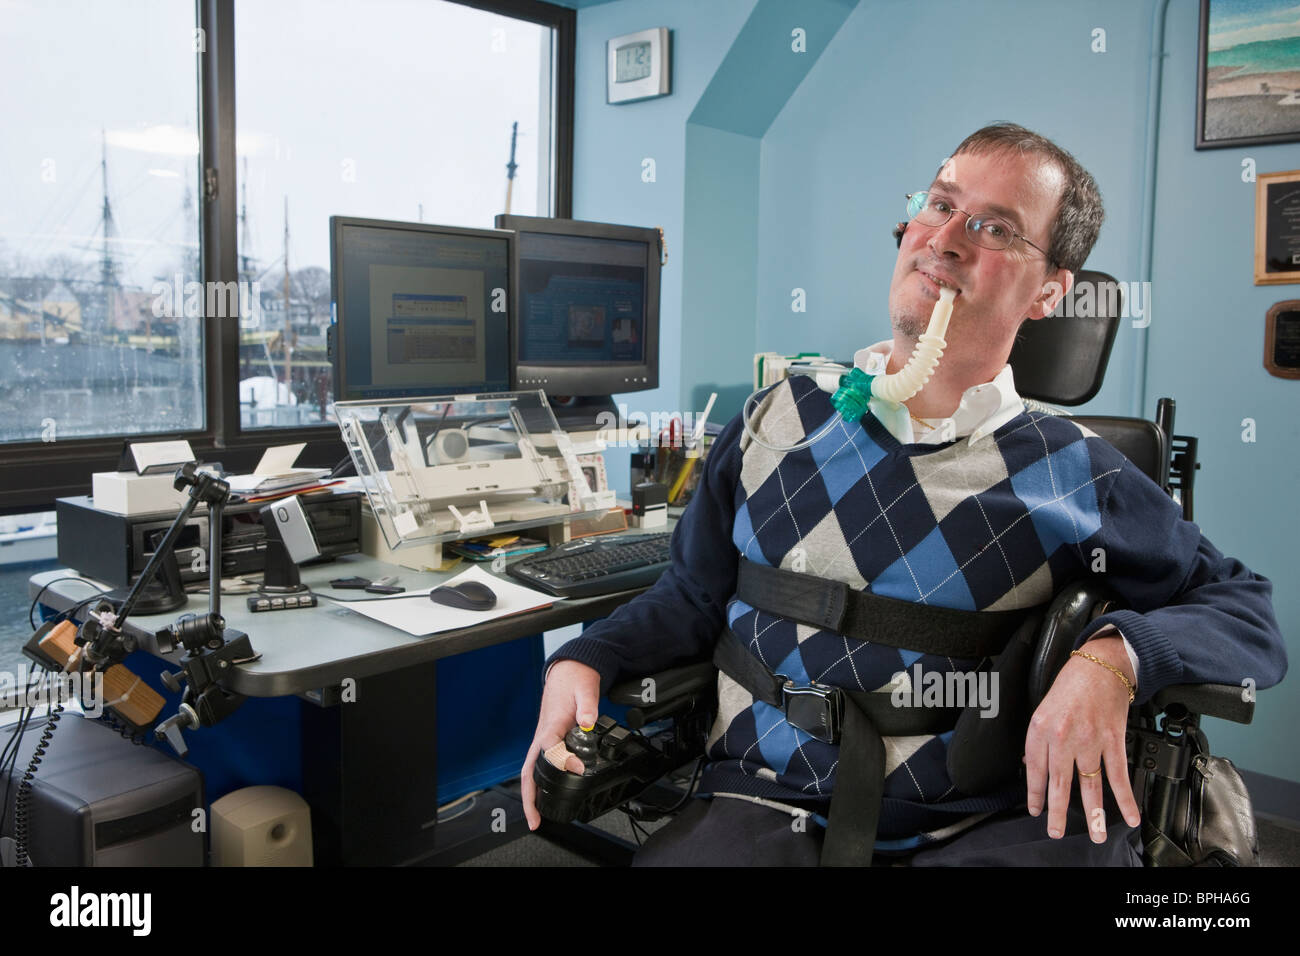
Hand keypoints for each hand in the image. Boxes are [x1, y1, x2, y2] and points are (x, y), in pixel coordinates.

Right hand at [520, 659, 600, 830]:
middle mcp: (543, 736)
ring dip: (531, 794)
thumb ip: (588, 705)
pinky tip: (544, 796)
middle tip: (534, 820)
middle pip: (529, 770)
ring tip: (536, 818)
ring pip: (531, 771)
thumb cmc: (574, 680)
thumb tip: (588, 720)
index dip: (560, 761)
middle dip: (529, 796)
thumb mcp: (585, 688)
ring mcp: (543, 740)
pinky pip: (539, 766)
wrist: (568, 671)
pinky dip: (538, 784)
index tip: (577, 770)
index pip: (549, 748)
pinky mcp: (547, 742)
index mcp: (551, 724)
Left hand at [1023, 632, 1141, 842]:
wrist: (1101, 665)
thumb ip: (1038, 738)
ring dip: (1094, 813)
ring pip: (1091, 784)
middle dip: (1058, 812)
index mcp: (1041, 728)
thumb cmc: (1071, 684)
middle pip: (1060, 782)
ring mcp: (1089, 740)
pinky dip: (1125, 798)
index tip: (1036, 810)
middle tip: (1056, 831)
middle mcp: (1063, 737)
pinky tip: (1129, 815)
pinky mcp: (1113, 740)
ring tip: (1096, 834)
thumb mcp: (1043, 707)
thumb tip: (1031, 763)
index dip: (1035, 793)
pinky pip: (1119, 774)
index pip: (1035, 769)